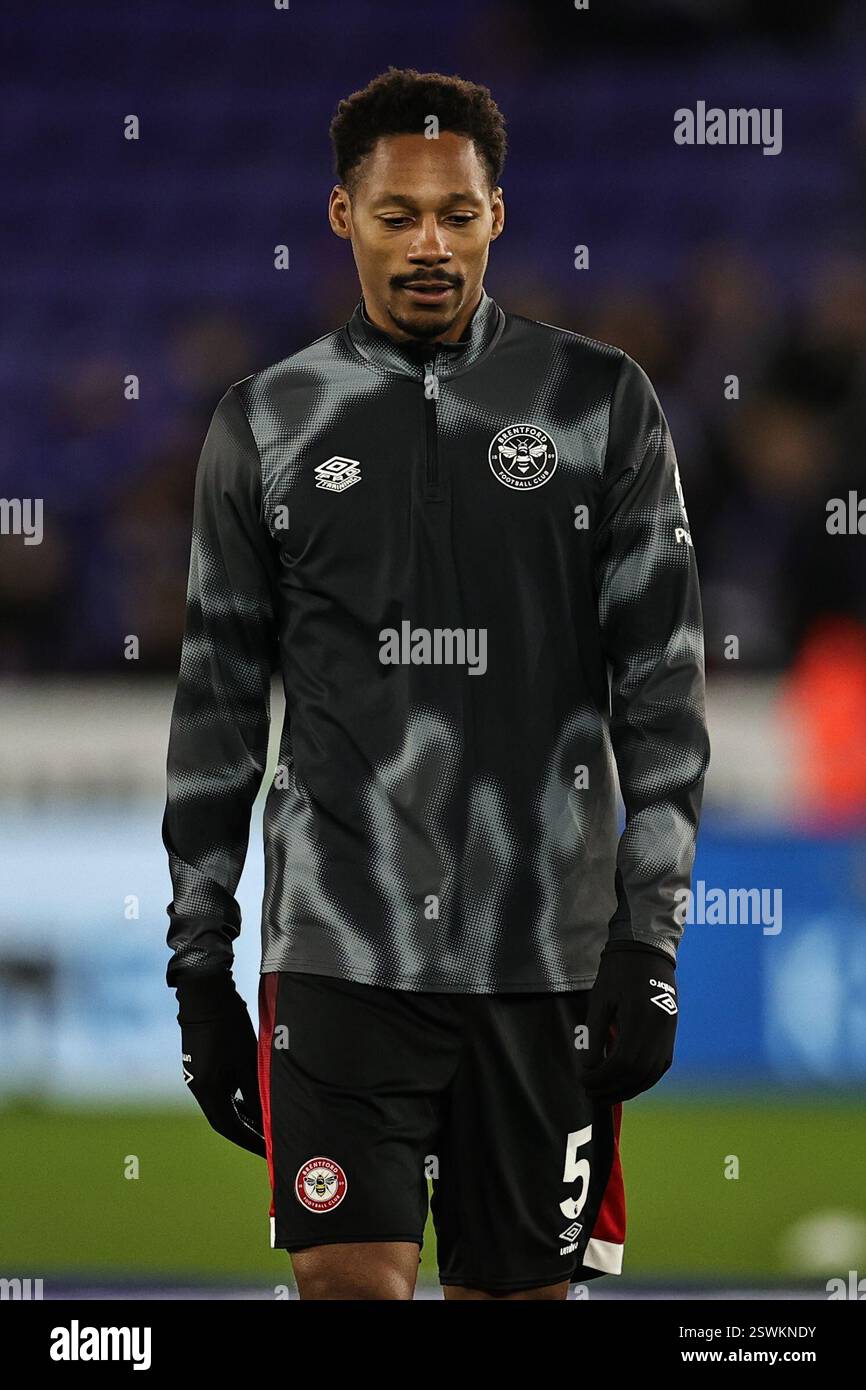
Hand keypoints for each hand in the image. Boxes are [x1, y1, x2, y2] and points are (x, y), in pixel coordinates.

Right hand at [175, 972, 265, 1157]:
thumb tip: (267, 1118)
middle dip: (249, 1131)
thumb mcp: (248, 1061)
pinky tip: (252, 1097)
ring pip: (223, 1105)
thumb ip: (257, 1092)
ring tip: (265, 1121)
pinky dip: (237, 1099)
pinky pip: (221, 1091)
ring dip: (244, 1115)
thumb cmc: (229, 1026)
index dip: (252, 1141)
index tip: (270, 1151)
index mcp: (208, 1091)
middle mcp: (198, 1088)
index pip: (230, 1129)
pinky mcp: (200, 1064)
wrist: (205, 993)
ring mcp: (196, 1076)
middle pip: (225, 1120)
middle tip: (271, 1141)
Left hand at [579, 942, 677, 1104]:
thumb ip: (594, 1035)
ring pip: (650, 1075)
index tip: (583, 1080)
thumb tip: (588, 1068)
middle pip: (636, 1074)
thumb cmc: (618, 972)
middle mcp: (659, 1030)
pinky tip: (623, 1083)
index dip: (601, 1078)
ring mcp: (668, 1034)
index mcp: (640, 1018)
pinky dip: (641, 1080)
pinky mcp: (670, 1036)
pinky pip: (658, 1068)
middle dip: (612, 1089)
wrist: (647, 952)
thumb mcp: (600, 1000)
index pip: (621, 1062)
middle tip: (590, 1093)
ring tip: (604, 1094)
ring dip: (626, 1089)